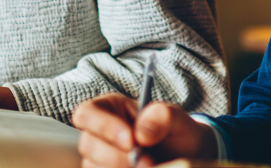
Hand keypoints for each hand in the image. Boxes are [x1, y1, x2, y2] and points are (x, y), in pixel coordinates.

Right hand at [72, 94, 217, 167]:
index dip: (104, 127)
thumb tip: (141, 132)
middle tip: (149, 162)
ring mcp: (98, 158)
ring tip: (152, 166)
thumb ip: (163, 116)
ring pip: (94, 166)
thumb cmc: (175, 132)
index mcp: (108, 108)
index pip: (87, 114)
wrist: (183, 157)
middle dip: (118, 157)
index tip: (131, 141)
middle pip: (88, 145)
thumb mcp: (177, 118)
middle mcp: (98, 134)